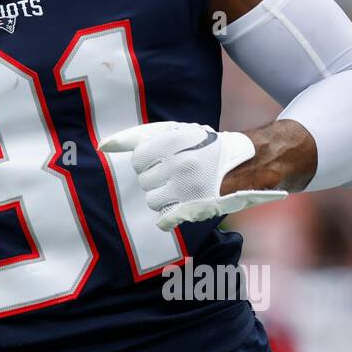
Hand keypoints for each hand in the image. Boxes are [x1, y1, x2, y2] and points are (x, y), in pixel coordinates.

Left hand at [98, 121, 286, 230]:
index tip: (163, 160)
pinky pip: (163, 220)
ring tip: (180, 188)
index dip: (148, 161)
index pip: (137, 160)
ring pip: (152, 200)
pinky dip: (167, 217)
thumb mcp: (177, 131)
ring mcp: (186, 189)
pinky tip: (179, 206)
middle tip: (176, 173)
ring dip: (163, 196)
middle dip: (157, 178)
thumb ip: (138, 136)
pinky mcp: (194, 209)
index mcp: (172, 143)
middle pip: (145, 181)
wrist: (248, 163)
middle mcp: (178, 165)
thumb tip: (103, 145)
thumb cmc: (206, 146)